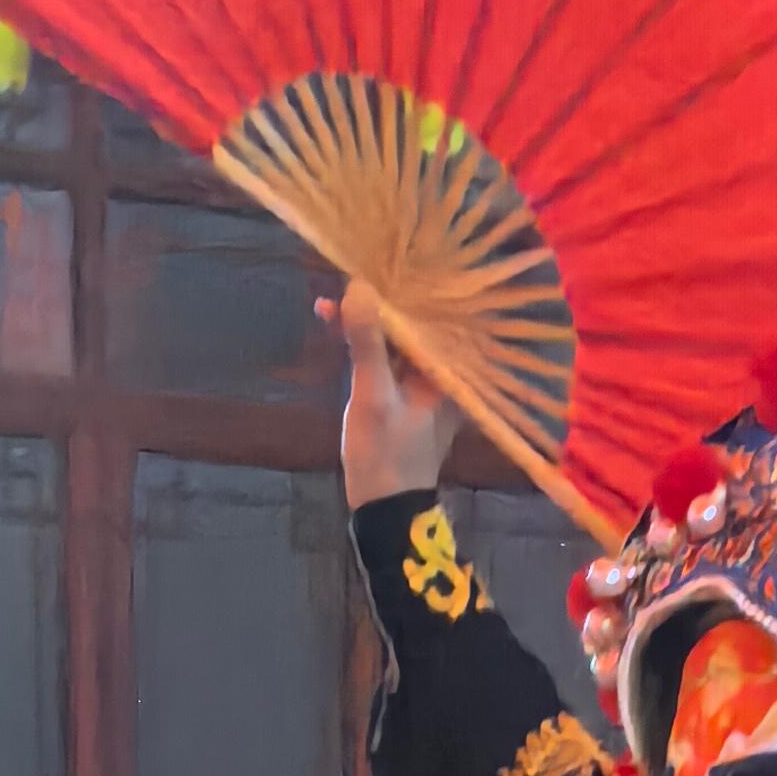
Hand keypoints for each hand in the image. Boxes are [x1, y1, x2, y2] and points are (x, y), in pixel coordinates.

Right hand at [327, 278, 460, 509]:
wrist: (385, 510)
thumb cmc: (385, 456)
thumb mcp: (372, 396)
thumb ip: (367, 343)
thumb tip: (358, 287)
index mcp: (447, 370)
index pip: (431, 314)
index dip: (404, 287)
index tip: (374, 265)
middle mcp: (440, 372)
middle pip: (413, 323)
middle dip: (379, 301)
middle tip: (344, 278)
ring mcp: (421, 383)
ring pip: (395, 338)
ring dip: (365, 321)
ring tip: (328, 303)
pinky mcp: (402, 393)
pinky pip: (385, 356)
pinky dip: (363, 342)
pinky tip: (334, 325)